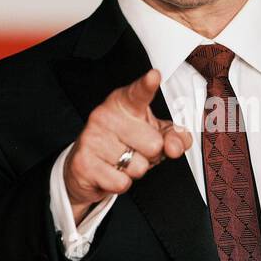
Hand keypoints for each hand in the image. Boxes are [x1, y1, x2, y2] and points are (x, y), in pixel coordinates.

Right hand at [63, 68, 193, 221]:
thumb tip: (176, 146)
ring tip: (120, 162)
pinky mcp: (84, 162)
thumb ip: (174, 137)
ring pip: (138, 166)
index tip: (154, 76)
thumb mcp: (154, 135)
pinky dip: (120, 184)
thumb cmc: (123, 145)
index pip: (139, 93)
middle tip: (135, 151)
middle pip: (154, 144)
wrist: (85, 168)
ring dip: (134, 171)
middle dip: (151, 156)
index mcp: (124, 103)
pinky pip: (121, 182)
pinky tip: (109, 173)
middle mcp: (105, 115)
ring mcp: (92, 137)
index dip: (147, 85)